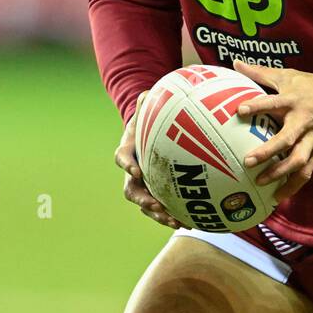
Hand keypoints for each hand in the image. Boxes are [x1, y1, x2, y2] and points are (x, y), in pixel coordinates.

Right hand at [114, 91, 180, 228]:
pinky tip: (190, 222)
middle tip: (156, 205)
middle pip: (131, 191)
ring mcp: (142, 186)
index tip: (136, 170)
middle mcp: (131, 173)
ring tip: (175, 221)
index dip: (127, 165)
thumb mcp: (146, 110)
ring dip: (159, 214)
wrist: (147, 136)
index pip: (122, 158)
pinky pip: (161, 208)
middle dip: (144, 200)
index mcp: (127, 151)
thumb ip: (147, 103)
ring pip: (146, 205)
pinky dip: (173, 215)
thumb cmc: (147, 121)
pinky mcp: (155, 194)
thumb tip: (148, 91)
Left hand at [232, 60, 312, 204]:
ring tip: (261, 183)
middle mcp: (302, 121)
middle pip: (286, 139)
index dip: (257, 106)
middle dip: (268, 151)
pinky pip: (306, 172)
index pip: (273, 102)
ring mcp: (312, 139)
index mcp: (293, 101)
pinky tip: (279, 196)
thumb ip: (261, 73)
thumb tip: (235, 63)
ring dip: (279, 173)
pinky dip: (293, 186)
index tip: (240, 110)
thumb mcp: (289, 75)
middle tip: (248, 161)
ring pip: (298, 160)